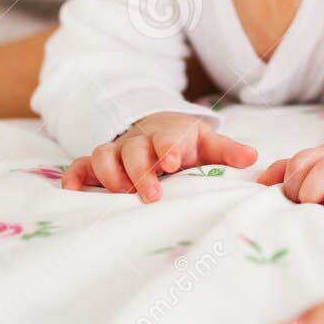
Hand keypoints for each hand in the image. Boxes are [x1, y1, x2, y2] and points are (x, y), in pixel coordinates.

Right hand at [62, 112, 257, 202]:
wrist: (157, 128)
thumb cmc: (185, 143)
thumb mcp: (207, 144)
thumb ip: (227, 151)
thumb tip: (252, 157)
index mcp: (169, 135)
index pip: (168, 138)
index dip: (168, 148)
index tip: (172, 162)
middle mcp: (139, 142)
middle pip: (134, 150)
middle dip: (141, 171)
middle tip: (152, 195)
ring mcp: (117, 152)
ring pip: (104, 154)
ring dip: (109, 173)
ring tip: (119, 193)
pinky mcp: (98, 164)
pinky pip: (81, 166)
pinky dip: (75, 176)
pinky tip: (71, 191)